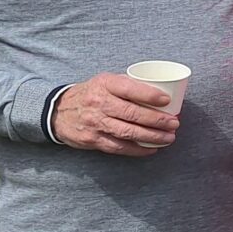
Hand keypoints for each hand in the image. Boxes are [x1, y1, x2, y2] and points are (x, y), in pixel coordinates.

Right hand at [51, 73, 181, 155]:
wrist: (57, 112)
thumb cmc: (91, 94)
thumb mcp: (104, 81)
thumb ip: (127, 84)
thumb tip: (161, 90)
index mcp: (105, 85)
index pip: (129, 88)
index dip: (149, 95)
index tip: (167, 101)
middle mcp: (99, 104)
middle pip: (132, 113)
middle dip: (157, 120)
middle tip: (174, 124)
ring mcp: (95, 123)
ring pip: (128, 132)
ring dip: (152, 137)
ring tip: (169, 138)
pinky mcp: (93, 140)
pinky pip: (119, 147)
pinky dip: (138, 150)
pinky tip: (152, 149)